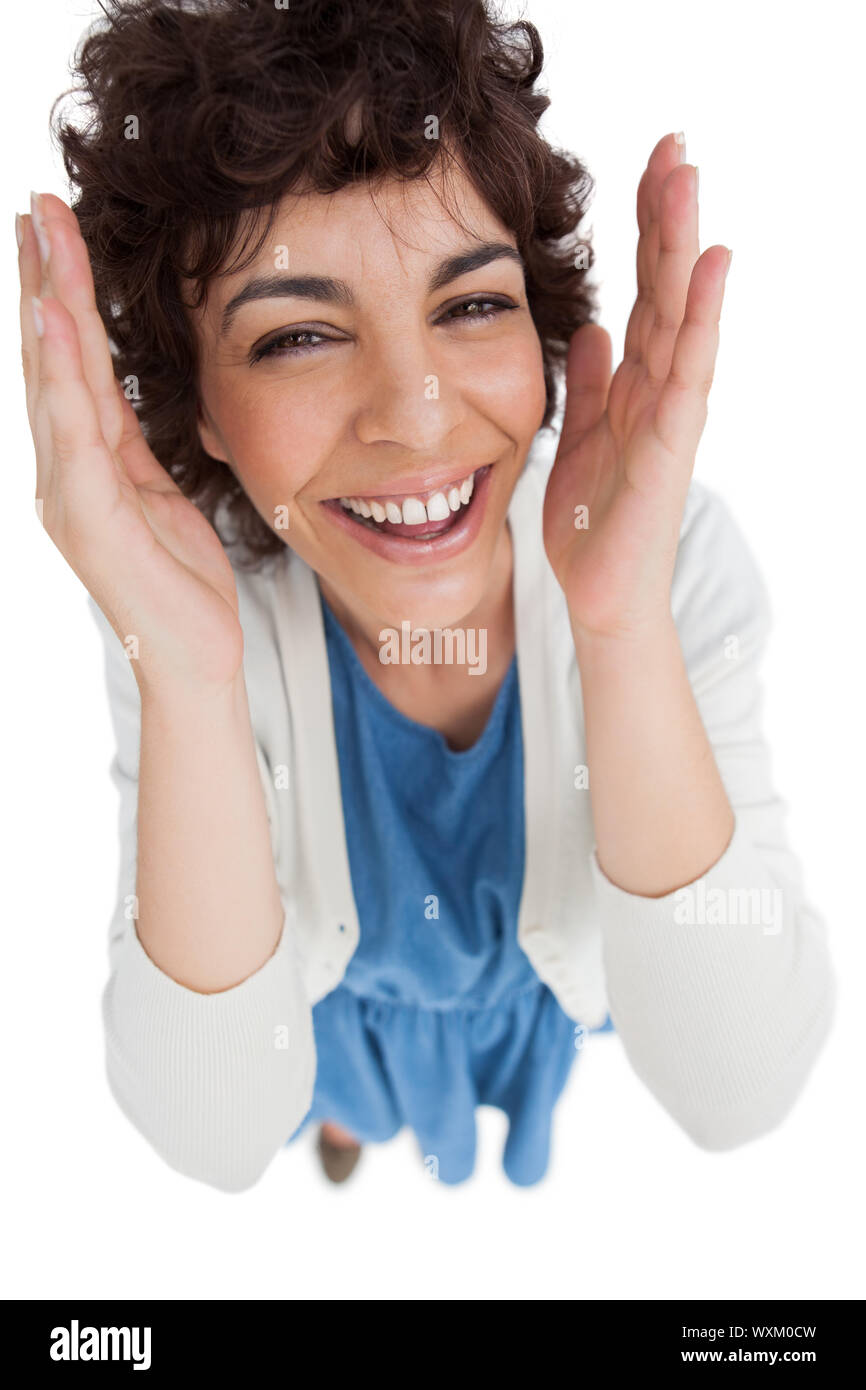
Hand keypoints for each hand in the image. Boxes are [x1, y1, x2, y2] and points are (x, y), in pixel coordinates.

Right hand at [19, 193, 242, 692]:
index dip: (63, 297)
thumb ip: (133, 447)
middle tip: (38, 203)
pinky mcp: (88, 519)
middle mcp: (64, 473)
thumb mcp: (161, 497)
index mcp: (86, 464)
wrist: (194, 659)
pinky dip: (59, 372)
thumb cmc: (181, 583)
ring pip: (54, 382)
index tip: (55, 230)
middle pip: (52, 359)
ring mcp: (69, 495)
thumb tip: (119, 395)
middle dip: (45, 280)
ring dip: (46, 304)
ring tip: (40, 235)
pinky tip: (53, 317)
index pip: (72, 365)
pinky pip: (74, 432)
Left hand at [542, 132, 730, 644]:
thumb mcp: (579, 438)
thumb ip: (589, 385)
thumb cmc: (593, 524)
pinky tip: (708, 266)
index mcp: (633, 384)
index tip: (648, 164)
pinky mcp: (672, 445)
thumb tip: (591, 328)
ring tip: (689, 176)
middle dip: (666, 216)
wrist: (599, 596)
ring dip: (683, 245)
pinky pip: (688, 370)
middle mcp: (658, 389)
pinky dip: (700, 318)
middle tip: (674, 143)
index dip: (643, 231)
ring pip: (680, 314)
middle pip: (664, 288)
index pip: (642, 291)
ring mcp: (671, 413)